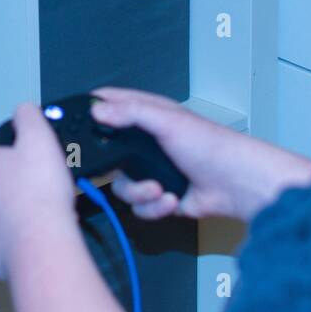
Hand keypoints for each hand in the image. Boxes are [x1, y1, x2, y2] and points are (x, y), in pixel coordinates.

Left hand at [0, 103, 81, 281]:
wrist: (39, 247)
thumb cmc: (40, 190)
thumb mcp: (41, 140)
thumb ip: (29, 117)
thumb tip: (22, 111)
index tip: (11, 148)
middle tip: (28, 180)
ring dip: (0, 204)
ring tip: (30, 208)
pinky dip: (4, 232)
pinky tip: (26, 233)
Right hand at [91, 87, 310, 222]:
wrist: (236, 185)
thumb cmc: (212, 146)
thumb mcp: (167, 121)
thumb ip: (130, 112)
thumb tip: (98, 109)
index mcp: (148, 115)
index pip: (110, 104)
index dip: (91, 110)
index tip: (73, 122)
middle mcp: (148, 142)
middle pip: (108, 152)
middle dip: (111, 167)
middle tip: (112, 170)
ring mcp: (153, 170)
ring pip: (122, 185)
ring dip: (139, 193)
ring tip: (158, 190)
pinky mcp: (160, 196)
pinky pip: (140, 206)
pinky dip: (153, 207)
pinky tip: (170, 200)